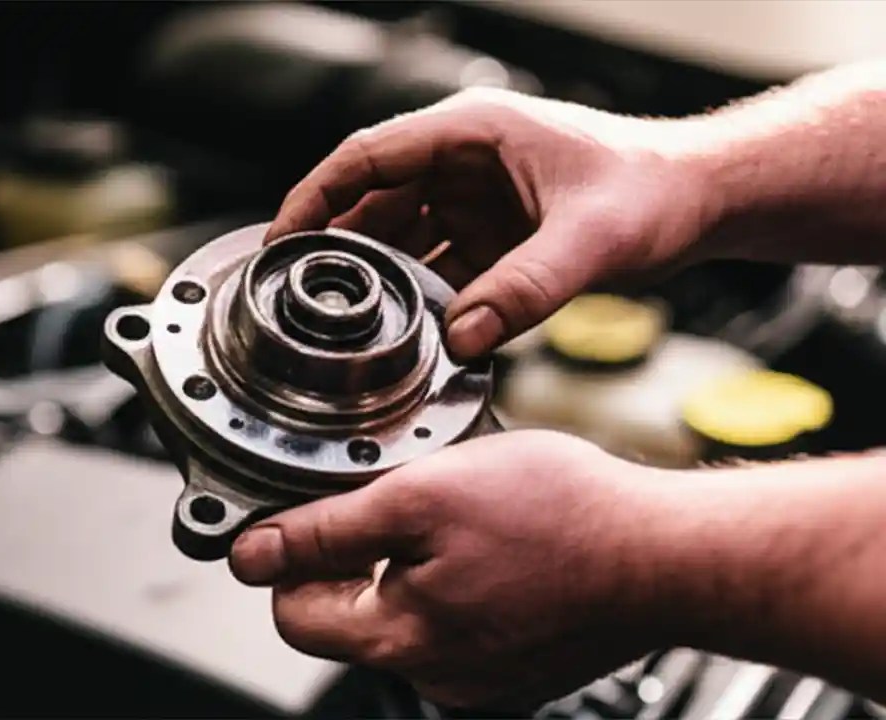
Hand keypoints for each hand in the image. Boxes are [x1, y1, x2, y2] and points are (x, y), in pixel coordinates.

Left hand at [229, 430, 675, 708]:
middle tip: (404, 498)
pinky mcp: (520, 664)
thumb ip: (325, 529)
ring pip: (407, 613)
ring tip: (462, 518)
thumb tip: (250, 554)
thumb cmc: (563, 518)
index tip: (324, 511)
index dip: (295, 554)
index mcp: (401, 640)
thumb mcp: (420, 496)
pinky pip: (460, 621)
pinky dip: (463, 579)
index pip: (293, 612)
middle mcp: (437, 675)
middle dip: (362, 552)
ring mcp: (483, 676)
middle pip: (350, 613)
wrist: (671, 553)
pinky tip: (497, 545)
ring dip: (415, 562)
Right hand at [266, 87, 714, 357]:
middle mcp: (462, 160)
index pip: (366, 157)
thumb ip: (523, 290)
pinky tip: (408, 333)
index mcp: (472, 132)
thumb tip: (458, 339)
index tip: (279, 241)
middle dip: (339, 251)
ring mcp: (473, 197)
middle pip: (372, 202)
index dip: (314, 198)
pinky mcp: (489, 233)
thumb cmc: (654, 191)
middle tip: (302, 303)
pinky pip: (434, 264)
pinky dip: (417, 297)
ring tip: (350, 328)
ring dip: (378, 280)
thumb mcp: (591, 241)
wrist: (702, 200)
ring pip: (398, 237)